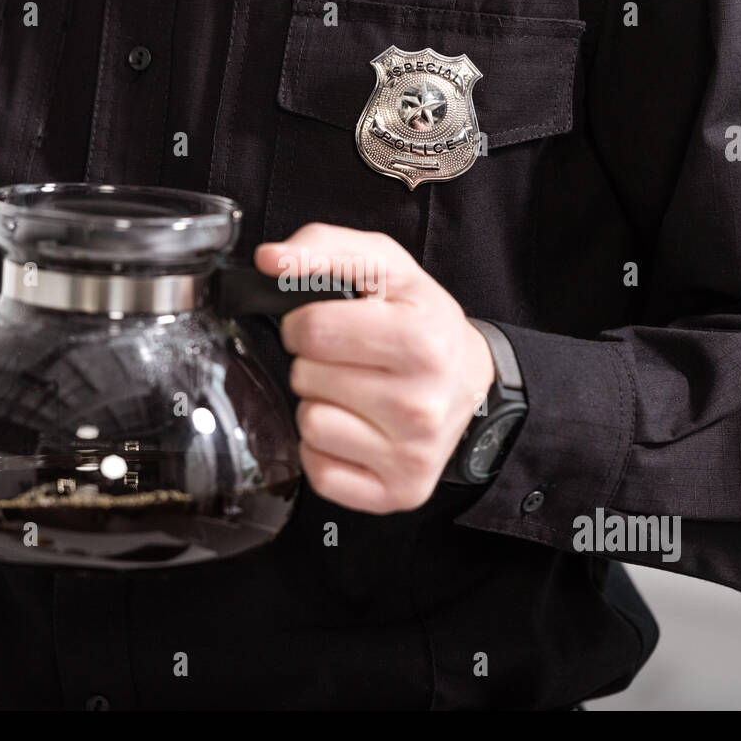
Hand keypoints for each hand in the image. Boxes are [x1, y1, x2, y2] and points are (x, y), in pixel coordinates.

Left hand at [254, 224, 495, 513]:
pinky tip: (357, 430)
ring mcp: (411, 455)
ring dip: (320, 405)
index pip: (311, 329)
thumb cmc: (421, 323)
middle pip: (305, 377)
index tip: (327, 324)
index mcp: (421, 340)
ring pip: (309, 424)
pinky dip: (326, 450)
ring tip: (355, 394)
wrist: (470, 382)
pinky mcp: (397, 492)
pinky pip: (318, 471)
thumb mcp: (385, 267)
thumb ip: (324, 248)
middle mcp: (421, 404)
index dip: (305, 321)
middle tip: (350, 360)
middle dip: (314, 363)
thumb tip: (270, 259)